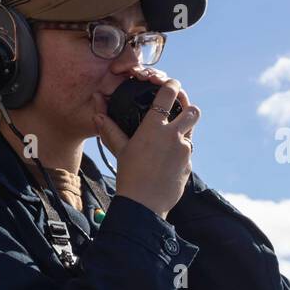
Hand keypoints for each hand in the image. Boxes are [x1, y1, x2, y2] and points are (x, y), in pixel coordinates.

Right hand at [93, 66, 199, 219]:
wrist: (143, 205)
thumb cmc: (128, 176)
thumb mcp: (120, 151)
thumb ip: (110, 130)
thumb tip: (97, 115)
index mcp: (154, 127)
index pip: (169, 94)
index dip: (172, 85)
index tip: (171, 85)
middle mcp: (173, 136)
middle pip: (192, 110)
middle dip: (188, 107)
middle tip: (180, 109)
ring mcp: (184, 151)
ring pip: (192, 131)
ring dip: (184, 130)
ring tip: (170, 137)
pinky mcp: (188, 165)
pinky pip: (187, 152)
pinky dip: (179, 152)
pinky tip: (166, 161)